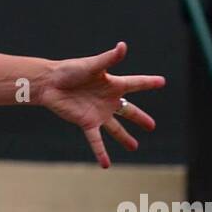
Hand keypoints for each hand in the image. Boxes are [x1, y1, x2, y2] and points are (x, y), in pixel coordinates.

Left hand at [36, 42, 164, 168]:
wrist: (50, 84)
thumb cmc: (69, 70)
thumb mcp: (92, 65)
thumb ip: (109, 58)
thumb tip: (123, 46)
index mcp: (112, 84)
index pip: (136, 83)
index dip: (149, 83)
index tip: (162, 82)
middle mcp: (107, 100)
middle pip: (129, 111)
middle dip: (140, 118)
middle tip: (152, 126)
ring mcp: (98, 113)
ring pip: (115, 128)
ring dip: (125, 138)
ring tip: (134, 147)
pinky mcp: (87, 123)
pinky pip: (96, 140)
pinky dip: (101, 152)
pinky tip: (106, 165)